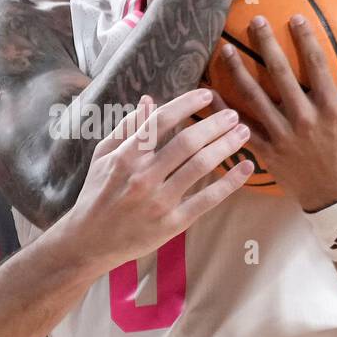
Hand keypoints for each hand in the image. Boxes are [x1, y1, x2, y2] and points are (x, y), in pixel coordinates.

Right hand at [55, 88, 252, 268]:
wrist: (89, 241)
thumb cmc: (96, 193)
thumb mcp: (103, 155)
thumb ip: (127, 127)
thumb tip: (149, 100)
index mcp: (126, 156)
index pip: (162, 121)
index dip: (187, 104)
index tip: (206, 94)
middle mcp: (143, 177)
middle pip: (187, 142)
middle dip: (215, 124)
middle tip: (233, 114)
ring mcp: (159, 201)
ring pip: (200, 166)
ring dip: (226, 145)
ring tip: (242, 132)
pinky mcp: (172, 224)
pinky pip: (207, 200)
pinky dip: (230, 182)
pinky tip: (247, 167)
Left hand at [219, 13, 336, 210]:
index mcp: (331, 109)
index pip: (316, 65)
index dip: (306, 39)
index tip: (296, 17)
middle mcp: (304, 119)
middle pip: (280, 74)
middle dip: (267, 44)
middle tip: (255, 20)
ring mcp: (282, 136)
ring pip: (255, 98)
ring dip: (238, 71)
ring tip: (225, 49)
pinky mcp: (266, 152)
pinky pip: (241, 129)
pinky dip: (224, 112)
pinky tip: (210, 94)